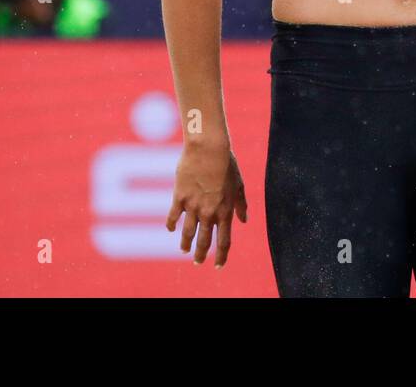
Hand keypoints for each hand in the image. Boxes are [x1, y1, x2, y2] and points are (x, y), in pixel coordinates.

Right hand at [166, 142, 247, 267]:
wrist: (209, 149)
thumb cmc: (227, 164)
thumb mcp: (238, 184)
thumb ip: (240, 204)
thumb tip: (244, 220)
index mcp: (225, 210)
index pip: (224, 240)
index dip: (222, 255)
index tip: (219, 266)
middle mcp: (209, 212)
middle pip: (205, 241)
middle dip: (202, 254)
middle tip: (198, 262)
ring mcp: (193, 206)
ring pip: (188, 232)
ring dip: (186, 244)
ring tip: (185, 251)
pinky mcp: (179, 197)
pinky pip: (173, 216)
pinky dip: (171, 224)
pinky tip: (171, 229)